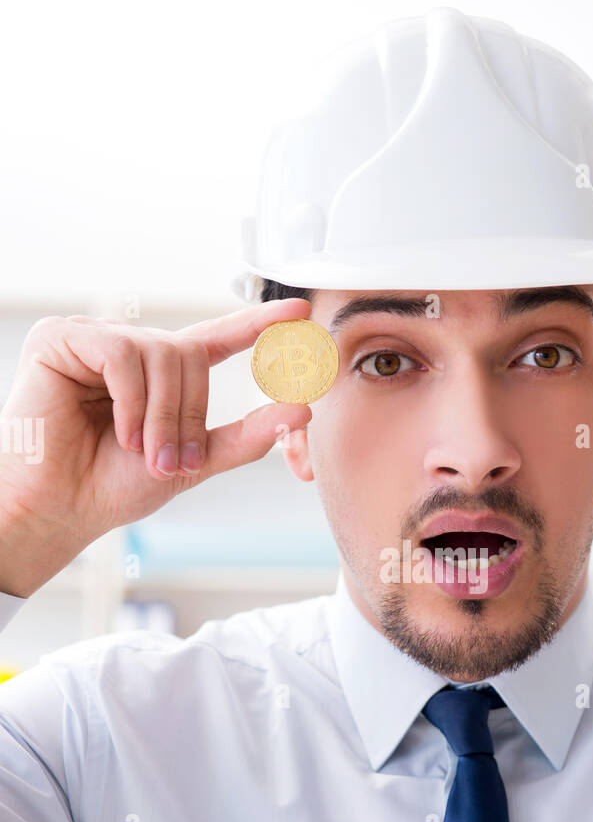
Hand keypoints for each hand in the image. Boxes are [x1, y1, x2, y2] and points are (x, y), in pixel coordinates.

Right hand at [0, 297, 313, 556]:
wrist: (61, 508)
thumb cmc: (112, 487)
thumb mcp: (193, 462)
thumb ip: (246, 435)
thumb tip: (302, 408)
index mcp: (160, 375)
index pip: (216, 340)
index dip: (256, 324)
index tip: (299, 314)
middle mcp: (129, 350)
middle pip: (189, 357)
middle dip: (187, 415)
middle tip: (170, 459)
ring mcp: (94, 339)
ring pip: (160, 354)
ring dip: (160, 414)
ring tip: (141, 451)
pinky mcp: (62, 338)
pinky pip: (122, 355)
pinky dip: (130, 400)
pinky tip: (118, 430)